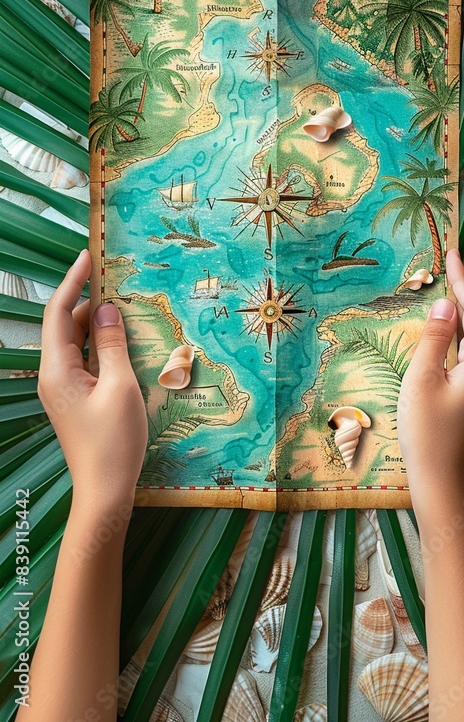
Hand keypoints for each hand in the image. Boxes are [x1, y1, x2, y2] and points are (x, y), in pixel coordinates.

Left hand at [38, 249, 147, 515]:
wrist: (105, 491)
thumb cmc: (114, 441)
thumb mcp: (121, 386)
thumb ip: (112, 344)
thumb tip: (106, 310)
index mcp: (57, 370)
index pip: (58, 313)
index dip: (73, 282)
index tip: (88, 257)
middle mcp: (53, 376)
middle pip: (66, 326)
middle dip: (89, 301)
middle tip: (117, 278)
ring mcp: (64, 388)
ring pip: (77, 343)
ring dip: (97, 324)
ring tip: (125, 305)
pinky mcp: (76, 398)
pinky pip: (85, 361)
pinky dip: (102, 345)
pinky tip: (124, 340)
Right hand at [398, 248, 463, 513]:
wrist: (440, 481)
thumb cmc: (426, 434)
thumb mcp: (421, 381)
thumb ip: (434, 340)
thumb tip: (444, 306)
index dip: (463, 280)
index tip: (452, 254)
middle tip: (447, 263)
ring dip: (462, 310)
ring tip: (445, 285)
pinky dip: (460, 331)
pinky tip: (446, 326)